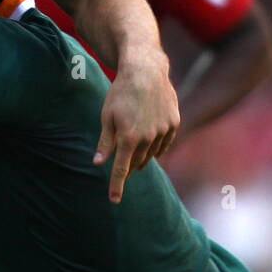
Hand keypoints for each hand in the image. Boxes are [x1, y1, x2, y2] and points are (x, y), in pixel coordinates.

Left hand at [94, 52, 179, 202]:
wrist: (146, 71)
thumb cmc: (121, 93)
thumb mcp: (107, 117)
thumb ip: (105, 142)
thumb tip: (98, 163)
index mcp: (128, 138)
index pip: (121, 169)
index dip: (117, 186)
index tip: (114, 200)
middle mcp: (148, 138)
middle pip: (136, 162)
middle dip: (128, 168)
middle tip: (122, 168)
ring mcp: (164, 131)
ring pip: (152, 154)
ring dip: (142, 157)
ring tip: (135, 153)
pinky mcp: (174, 123)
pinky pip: (165, 143)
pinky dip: (157, 147)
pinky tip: (151, 145)